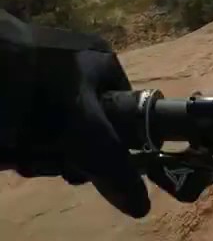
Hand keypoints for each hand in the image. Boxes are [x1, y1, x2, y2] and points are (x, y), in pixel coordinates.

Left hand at [0, 14, 149, 217]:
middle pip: (80, 125)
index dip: (107, 147)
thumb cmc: (34, 87)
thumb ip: (111, 163)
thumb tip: (142, 205)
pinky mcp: (10, 80)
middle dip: (59, 153)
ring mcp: (37, 71)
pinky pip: (19, 119)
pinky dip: (10, 140)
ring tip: (15, 156)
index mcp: (101, 63)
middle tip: (42, 164)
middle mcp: (74, 64)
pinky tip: (3, 145)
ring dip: (31, 151)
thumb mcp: (81, 126)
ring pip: (45, 127)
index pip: (121, 114)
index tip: (79, 168)